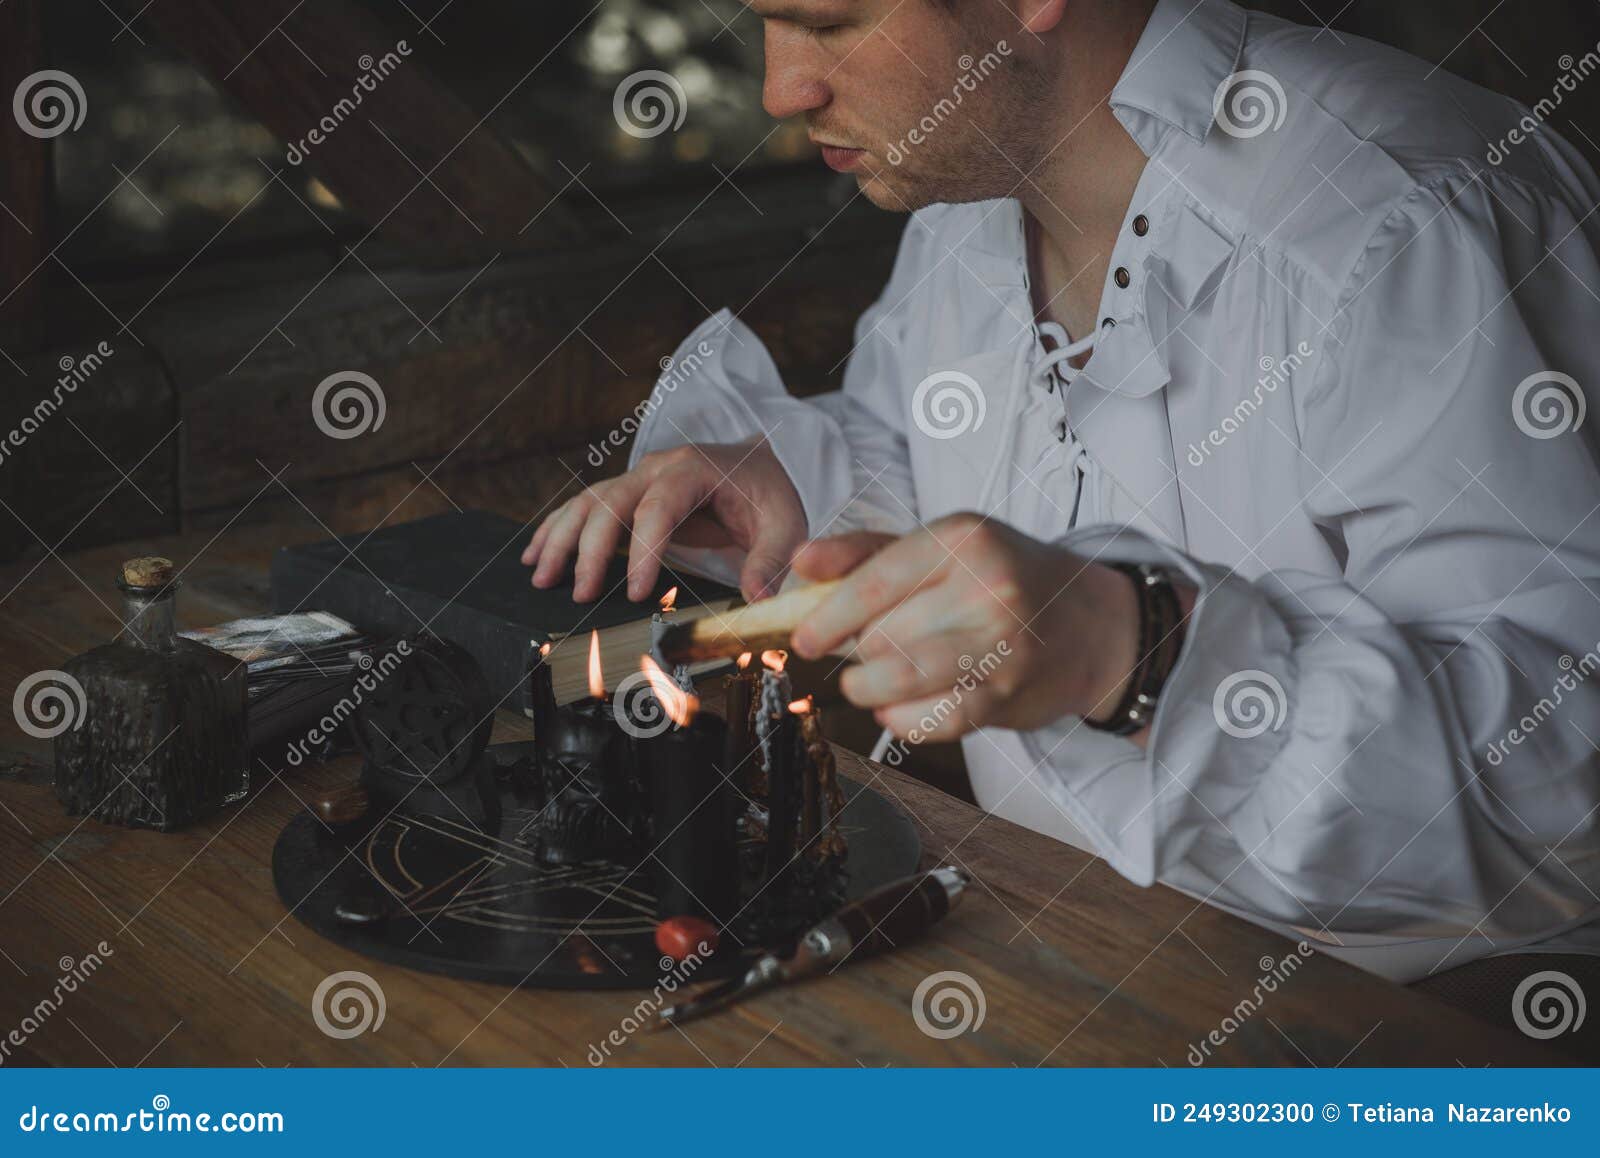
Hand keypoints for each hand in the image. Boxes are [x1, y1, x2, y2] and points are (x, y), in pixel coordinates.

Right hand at [521, 438, 806, 603]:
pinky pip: (584, 507)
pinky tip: (534, 556)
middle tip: (579, 593)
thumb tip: (757, 599)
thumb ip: (770, 559)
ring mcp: (636, 477)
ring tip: (540, 576)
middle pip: (612, 500)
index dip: (646, 550)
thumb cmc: (768, 494)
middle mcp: (658, 468)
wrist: (758, 465)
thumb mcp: (784, 524)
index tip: (638, 592)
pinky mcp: (626, 493)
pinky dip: (557, 529)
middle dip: (590, 548)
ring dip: (560, 538)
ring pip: (588, 501)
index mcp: (695, 469)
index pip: (661, 507)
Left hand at [789, 513, 1148, 740]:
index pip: (873, 583)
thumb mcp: (941, 546)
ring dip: (867, 688)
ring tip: (864, 683)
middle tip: (859, 650)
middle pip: (882, 635)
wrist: (1088, 624)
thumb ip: (865, 551)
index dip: (826, 618)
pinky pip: (931, 720)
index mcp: (962, 540)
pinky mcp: (1006, 695)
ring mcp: (1001, 646)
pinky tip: (897, 708)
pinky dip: (902, 720)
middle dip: (855, 650)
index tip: (802, 639)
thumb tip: (801, 562)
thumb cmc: (1001, 579)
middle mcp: (987, 590)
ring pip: (900, 679)